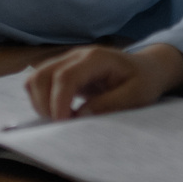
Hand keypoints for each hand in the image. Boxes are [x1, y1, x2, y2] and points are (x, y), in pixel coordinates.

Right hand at [25, 43, 182, 119]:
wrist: (147, 68)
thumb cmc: (143, 81)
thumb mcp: (136, 96)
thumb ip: (110, 104)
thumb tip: (81, 116)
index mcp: (96, 58)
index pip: (65, 76)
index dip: (59, 102)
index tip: (64, 124)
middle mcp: (76, 55)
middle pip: (42, 75)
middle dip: (45, 104)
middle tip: (61, 125)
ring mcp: (67, 61)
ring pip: (35, 78)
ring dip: (40, 102)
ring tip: (60, 119)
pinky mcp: (63, 70)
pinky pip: (39, 82)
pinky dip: (41, 99)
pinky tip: (59, 112)